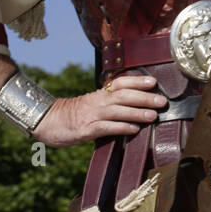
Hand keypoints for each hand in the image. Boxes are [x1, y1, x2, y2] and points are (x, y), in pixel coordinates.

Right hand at [32, 73, 168, 147]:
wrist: (48, 121)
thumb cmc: (75, 114)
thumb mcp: (92, 104)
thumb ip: (111, 103)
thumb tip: (136, 104)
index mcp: (100, 94)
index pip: (120, 83)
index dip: (137, 81)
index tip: (153, 81)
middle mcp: (97, 101)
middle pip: (123, 96)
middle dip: (144, 97)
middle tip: (162, 100)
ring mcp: (92, 115)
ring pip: (117, 111)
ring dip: (137, 113)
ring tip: (153, 116)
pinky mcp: (86, 129)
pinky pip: (107, 127)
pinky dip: (121, 127)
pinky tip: (134, 130)